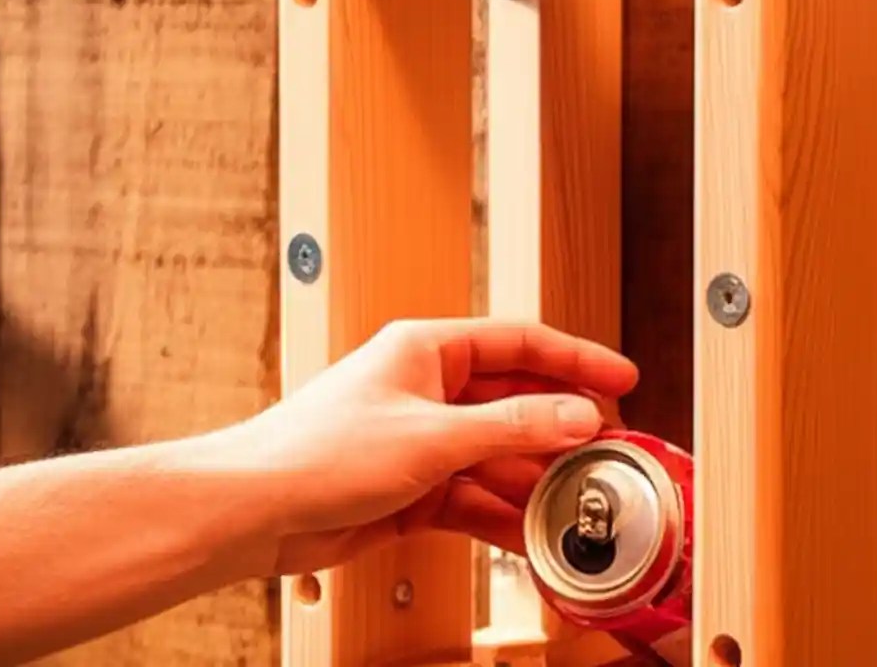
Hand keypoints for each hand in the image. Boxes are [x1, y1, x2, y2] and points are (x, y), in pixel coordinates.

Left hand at [218, 319, 637, 575]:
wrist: (256, 511)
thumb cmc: (316, 451)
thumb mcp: (432, 435)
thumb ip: (512, 426)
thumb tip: (577, 414)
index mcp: (428, 350)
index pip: (521, 344)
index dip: (576, 359)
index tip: (621, 379)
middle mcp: (429, 390)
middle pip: (516, 402)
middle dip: (561, 427)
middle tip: (607, 449)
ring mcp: (423, 441)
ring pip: (499, 454)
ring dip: (534, 478)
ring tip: (574, 499)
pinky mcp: (414, 488)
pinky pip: (475, 496)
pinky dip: (503, 514)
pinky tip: (531, 532)